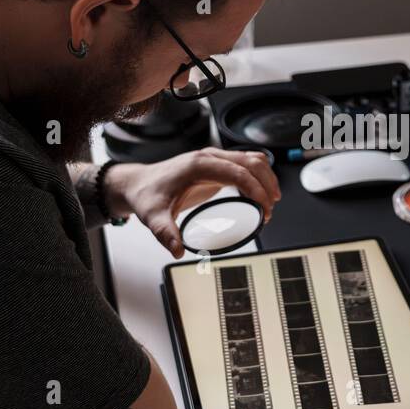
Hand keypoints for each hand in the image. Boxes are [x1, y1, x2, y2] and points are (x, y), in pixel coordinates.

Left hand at [107, 149, 280, 257]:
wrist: (138, 183)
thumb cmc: (147, 195)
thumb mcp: (153, 216)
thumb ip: (165, 233)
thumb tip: (177, 251)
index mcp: (198, 165)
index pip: (237, 172)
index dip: (255, 190)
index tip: (264, 209)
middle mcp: (208, 157)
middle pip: (251, 162)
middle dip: (266, 185)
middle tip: (269, 211)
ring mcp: (213, 159)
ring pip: (252, 160)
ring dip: (266, 178)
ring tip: (271, 203)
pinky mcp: (216, 165)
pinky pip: (245, 164)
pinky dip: (258, 176)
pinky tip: (261, 193)